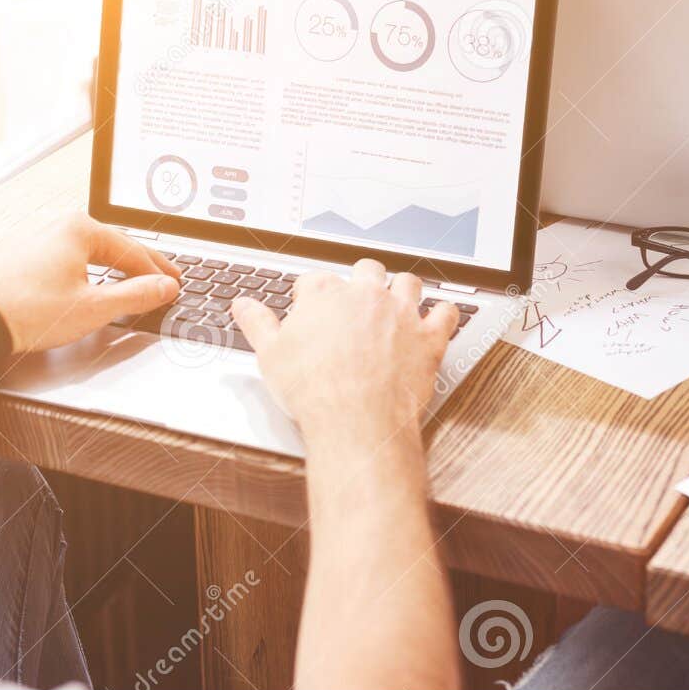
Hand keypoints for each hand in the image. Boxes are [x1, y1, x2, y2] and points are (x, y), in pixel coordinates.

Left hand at [0, 209, 179, 355]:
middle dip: (137, 266)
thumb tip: (163, 287)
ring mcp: (35, 238)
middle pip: (110, 246)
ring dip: (110, 269)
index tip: (172, 284)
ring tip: (128, 284)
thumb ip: (135, 295)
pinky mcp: (19, 255)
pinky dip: (84, 272)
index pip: (132, 250)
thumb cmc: (24, 311)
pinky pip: (63, 259)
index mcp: (78, 228)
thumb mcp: (93, 307)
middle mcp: (55, 225)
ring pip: (86, 252)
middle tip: (159, 280)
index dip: (157, 271)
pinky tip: (87, 286)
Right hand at [231, 258, 457, 452]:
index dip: (312, 295)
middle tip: (356, 302)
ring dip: (403, 290)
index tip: (311, 309)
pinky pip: (445, 313)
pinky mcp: (428, 337)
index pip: (316, 280)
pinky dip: (443, 315)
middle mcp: (365, 295)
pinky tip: (438, 318)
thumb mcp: (271, 355)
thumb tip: (243, 305)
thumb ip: (258, 324)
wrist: (355, 419)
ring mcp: (400, 313)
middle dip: (362, 281)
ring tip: (397, 302)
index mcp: (324, 295)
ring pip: (408, 283)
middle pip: (367, 270)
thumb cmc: (314, 390)